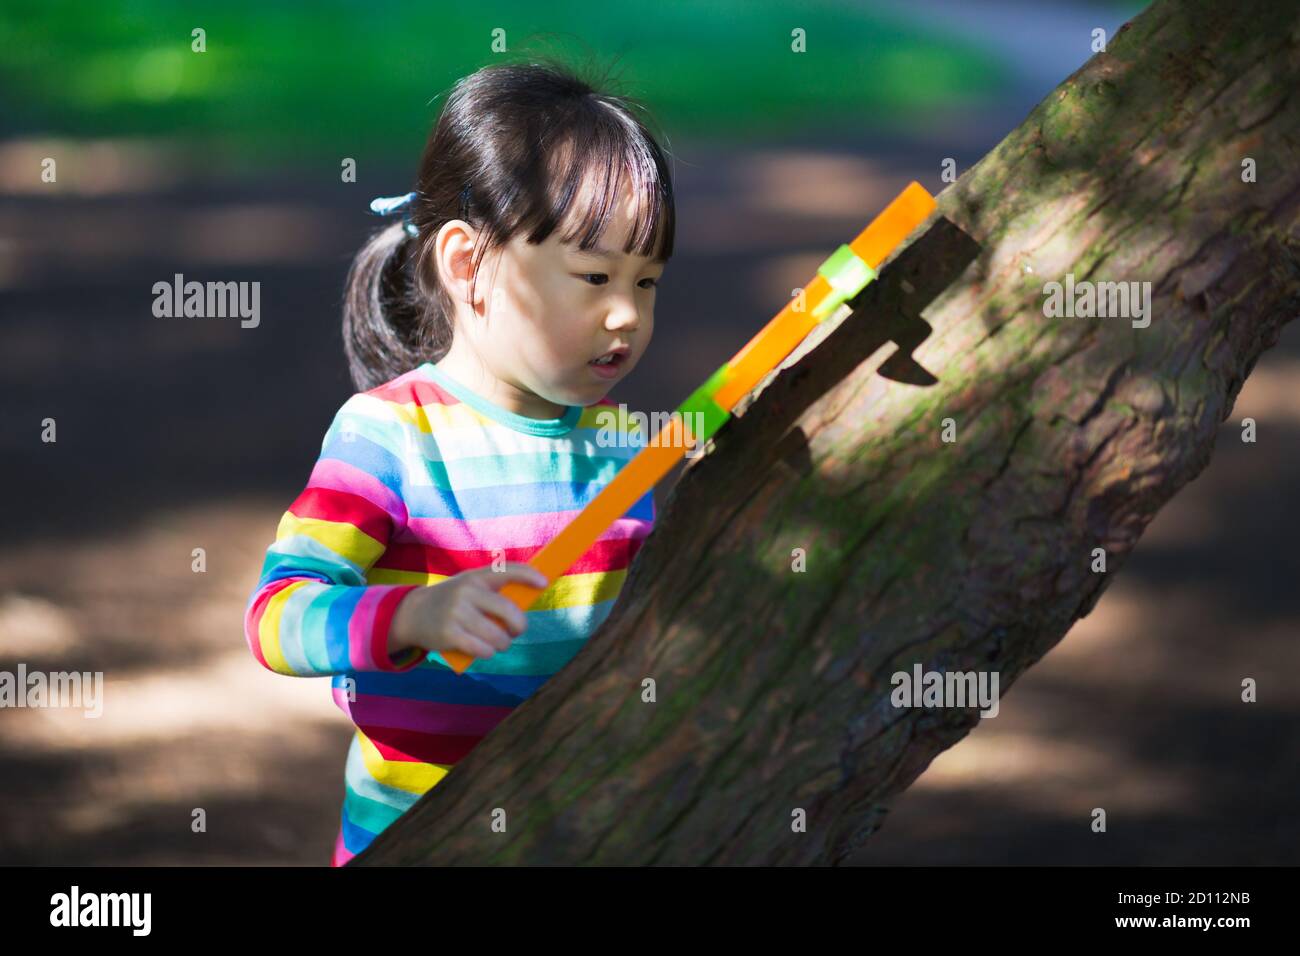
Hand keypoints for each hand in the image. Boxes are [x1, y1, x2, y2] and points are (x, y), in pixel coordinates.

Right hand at [388, 563, 548, 661]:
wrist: (412, 614)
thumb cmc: (452, 601)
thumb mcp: (468, 587)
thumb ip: (493, 591)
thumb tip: (528, 600)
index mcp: (475, 577)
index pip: (506, 570)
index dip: (528, 575)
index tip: (544, 583)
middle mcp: (466, 592)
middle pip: (509, 611)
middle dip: (519, 626)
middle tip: (516, 631)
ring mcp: (457, 613)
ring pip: (498, 636)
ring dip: (503, 644)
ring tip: (498, 643)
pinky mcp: (450, 634)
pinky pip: (484, 650)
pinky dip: (488, 652)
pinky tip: (484, 649)